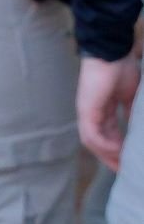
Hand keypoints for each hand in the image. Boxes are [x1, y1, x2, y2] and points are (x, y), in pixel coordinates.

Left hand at [78, 53, 138, 172]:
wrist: (113, 51)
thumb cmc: (121, 68)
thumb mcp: (131, 96)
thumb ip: (131, 112)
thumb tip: (138, 127)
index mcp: (101, 109)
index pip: (107, 135)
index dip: (117, 149)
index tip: (129, 161)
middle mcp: (91, 113)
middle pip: (97, 142)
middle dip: (110, 157)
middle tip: (125, 171)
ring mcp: (87, 111)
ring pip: (92, 141)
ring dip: (107, 154)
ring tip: (122, 165)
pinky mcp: (87, 109)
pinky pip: (92, 133)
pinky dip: (103, 144)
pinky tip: (116, 151)